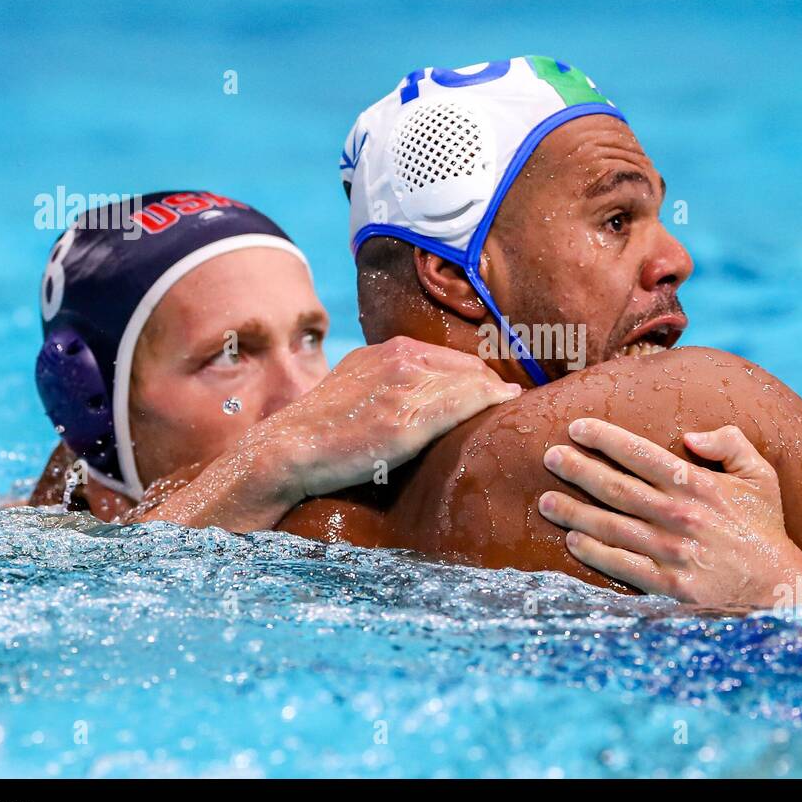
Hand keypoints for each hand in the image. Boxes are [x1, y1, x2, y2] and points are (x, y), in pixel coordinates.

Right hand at [257, 336, 522, 499]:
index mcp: (385, 351)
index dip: (474, 375)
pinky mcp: (408, 419)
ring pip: (471, 381)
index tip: (492, 389)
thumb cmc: (319, 430)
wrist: (288, 450)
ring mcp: (405, 387)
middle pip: (466, 367)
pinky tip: (506, 406)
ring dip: (495, 393)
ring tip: (513, 406)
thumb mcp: (352, 387)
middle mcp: (398, 359)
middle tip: (510, 399)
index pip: (447, 358)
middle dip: (489, 382)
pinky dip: (490, 401)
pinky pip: (465, 402)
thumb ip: (385, 381)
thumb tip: (417, 394)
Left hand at [537, 418, 801, 608]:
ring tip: (544, 501)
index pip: (641, 455)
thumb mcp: (761, 477)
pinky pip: (622, 565)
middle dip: (578, 470)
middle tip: (549, 457)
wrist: (779, 589)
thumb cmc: (765, 529)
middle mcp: (679, 516)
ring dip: (574, 512)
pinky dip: (594, 552)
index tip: (577, 428)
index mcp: (698, 485)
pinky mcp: (667, 585)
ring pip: (611, 526)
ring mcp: (671, 552)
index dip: (605, 439)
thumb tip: (691, 435)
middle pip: (616, 488)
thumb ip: (731, 444)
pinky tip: (573, 540)